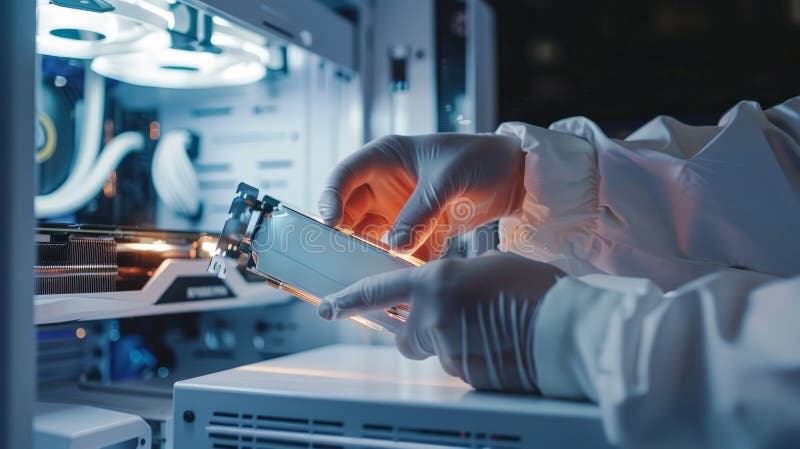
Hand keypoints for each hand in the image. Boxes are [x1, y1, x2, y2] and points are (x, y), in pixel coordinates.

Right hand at [318, 133, 524, 258]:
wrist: (515, 176)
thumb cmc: (480, 158)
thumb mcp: (447, 179)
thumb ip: (419, 212)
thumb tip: (394, 246)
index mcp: (386, 158)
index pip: (344, 176)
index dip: (330, 198)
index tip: (329, 223)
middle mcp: (386, 185)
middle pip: (351, 211)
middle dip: (346, 235)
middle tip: (344, 258)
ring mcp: (401, 210)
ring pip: (372, 235)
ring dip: (371, 254)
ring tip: (369, 273)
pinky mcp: (419, 230)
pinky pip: (400, 250)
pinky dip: (400, 264)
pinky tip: (402, 278)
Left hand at [318, 251, 564, 392]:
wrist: (565, 330)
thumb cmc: (537, 291)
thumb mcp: (492, 265)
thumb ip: (459, 275)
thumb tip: (452, 286)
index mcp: (435, 282)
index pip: (378, 292)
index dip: (349, 300)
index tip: (328, 306)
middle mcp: (433, 316)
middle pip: (404, 336)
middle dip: (419, 333)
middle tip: (451, 324)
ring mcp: (446, 350)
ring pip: (435, 353)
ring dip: (454, 345)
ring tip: (492, 332)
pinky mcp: (463, 377)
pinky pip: (458, 369)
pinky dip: (473, 361)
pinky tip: (500, 349)